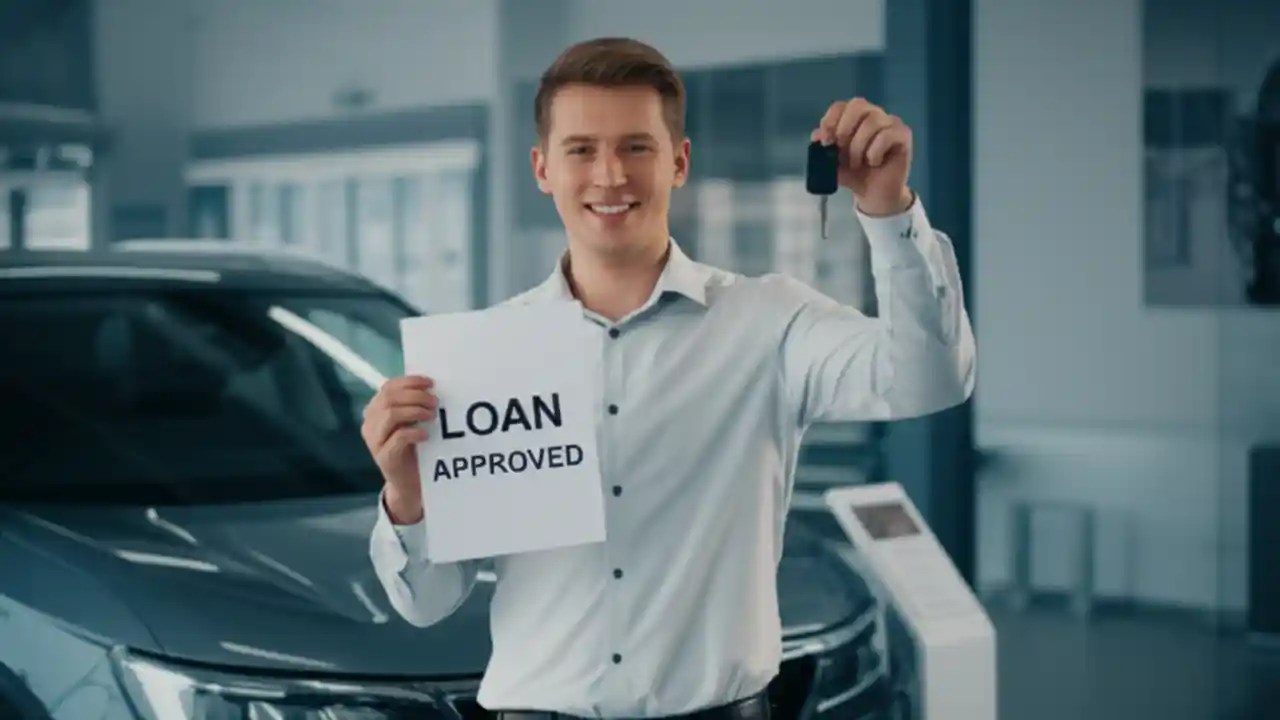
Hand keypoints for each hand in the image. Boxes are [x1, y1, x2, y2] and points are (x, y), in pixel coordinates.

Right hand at [361, 375, 437, 523]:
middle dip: (416, 396)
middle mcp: (370, 423)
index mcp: (375, 410)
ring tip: (432, 416)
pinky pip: (398, 438)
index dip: (410, 382)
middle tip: (435, 402)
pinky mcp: (384, 457)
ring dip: (416, 411)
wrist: (408, 483)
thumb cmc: (413, 448)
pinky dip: (414, 432)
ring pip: (391, 415)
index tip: (431, 383)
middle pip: (390, 399)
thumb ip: (413, 405)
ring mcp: (374, 441)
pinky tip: (426, 435)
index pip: (388, 387)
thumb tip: (431, 386)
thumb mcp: (411, 422)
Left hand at [811, 97, 914, 215]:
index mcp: (854, 118)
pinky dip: (875, 151)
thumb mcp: (832, 163)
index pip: (841, 105)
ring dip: (859, 146)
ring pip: (872, 121)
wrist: (873, 194)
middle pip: (858, 104)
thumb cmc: (854, 174)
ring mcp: (890, 123)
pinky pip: (887, 135)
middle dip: (845, 128)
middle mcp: (873, 115)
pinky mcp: (903, 135)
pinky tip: (875, 162)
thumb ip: (822, 149)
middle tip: (841, 150)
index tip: (825, 140)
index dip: (830, 119)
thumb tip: (816, 135)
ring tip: (857, 163)